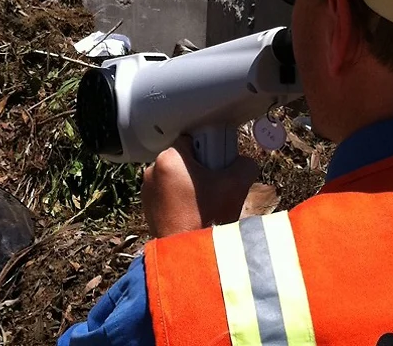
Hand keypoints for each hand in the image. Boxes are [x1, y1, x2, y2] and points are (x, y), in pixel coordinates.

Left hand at [141, 136, 258, 238]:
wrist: (190, 254)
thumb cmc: (208, 218)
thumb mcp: (237, 184)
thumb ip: (244, 164)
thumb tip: (244, 162)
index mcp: (169, 159)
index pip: (191, 138)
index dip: (209, 149)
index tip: (218, 163)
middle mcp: (152, 171)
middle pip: (183, 158)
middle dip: (200, 168)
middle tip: (215, 184)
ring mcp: (147, 191)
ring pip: (175, 176)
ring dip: (189, 184)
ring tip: (205, 201)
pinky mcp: (147, 208)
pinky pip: (167, 193)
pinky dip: (180, 198)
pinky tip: (195, 211)